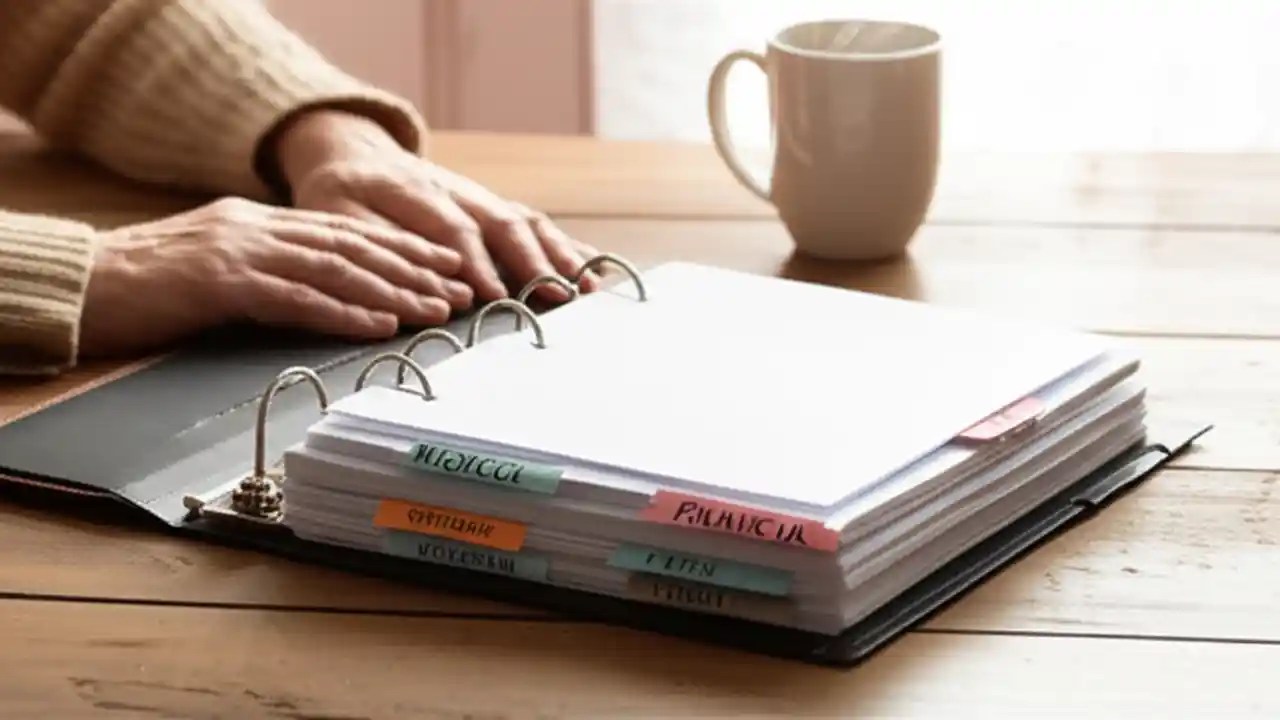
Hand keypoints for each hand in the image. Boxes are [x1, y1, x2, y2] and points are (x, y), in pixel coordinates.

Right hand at [80, 198, 472, 357]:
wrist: (80, 284)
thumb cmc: (146, 288)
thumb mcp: (216, 269)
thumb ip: (267, 272)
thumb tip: (323, 296)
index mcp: (258, 222)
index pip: (346, 231)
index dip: (401, 248)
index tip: (445, 266)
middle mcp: (256, 228)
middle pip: (353, 245)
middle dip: (413, 268)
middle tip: (460, 289)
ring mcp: (238, 252)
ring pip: (334, 268)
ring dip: (391, 291)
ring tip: (435, 310)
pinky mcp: (219, 283)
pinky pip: (294, 297)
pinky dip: (343, 312)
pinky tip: (378, 325)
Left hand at [273, 109, 601, 303]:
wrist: (355, 155)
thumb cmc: (342, 194)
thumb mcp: (336, 214)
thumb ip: (377, 248)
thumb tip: (425, 289)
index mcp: (414, 191)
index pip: (453, 228)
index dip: (476, 263)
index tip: (494, 296)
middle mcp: (458, 192)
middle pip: (504, 223)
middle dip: (534, 262)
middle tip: (557, 297)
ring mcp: (482, 199)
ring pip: (528, 223)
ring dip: (560, 256)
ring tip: (586, 289)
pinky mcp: (495, 210)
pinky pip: (537, 226)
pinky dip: (567, 248)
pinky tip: (594, 272)